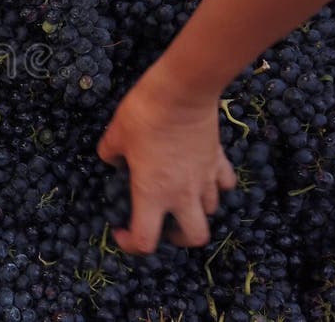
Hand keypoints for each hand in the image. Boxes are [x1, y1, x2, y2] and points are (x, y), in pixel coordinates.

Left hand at [96, 62, 236, 253]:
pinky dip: (216, 186)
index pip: (145, 241)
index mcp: (153, 194)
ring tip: (180, 195)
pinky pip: (225, 183)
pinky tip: (202, 175)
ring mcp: (206, 178)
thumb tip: (113, 161)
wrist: (181, 92)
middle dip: (177, 238)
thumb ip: (110, 155)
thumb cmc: (143, 115)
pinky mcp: (219, 160)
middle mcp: (183, 194)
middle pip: (195, 237)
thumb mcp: (114, 135)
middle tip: (161, 222)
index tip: (120, 229)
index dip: (130, 244)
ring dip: (196, 210)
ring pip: (212, 210)